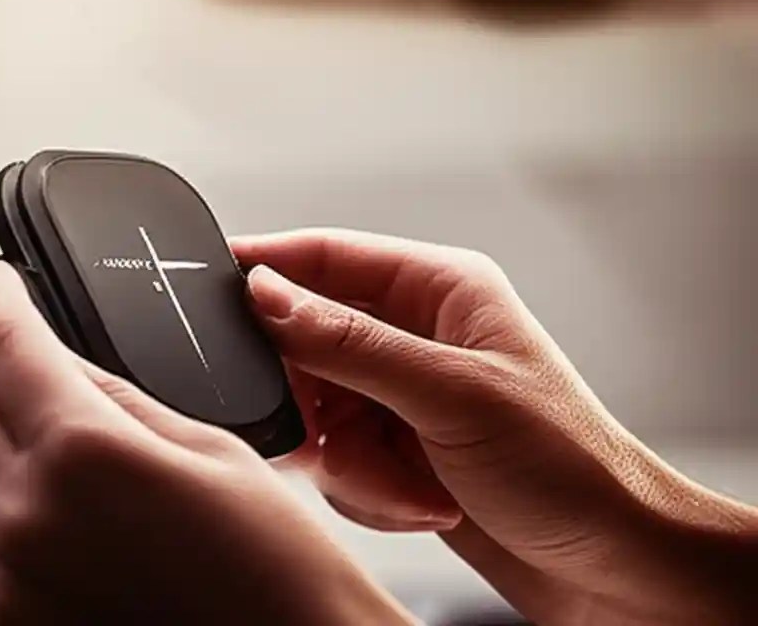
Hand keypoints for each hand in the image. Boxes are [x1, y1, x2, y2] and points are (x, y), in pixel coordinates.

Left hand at [0, 261, 413, 625]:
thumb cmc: (275, 582)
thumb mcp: (209, 449)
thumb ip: (114, 391)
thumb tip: (57, 352)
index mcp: (82, 456)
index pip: (2, 343)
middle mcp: (20, 522)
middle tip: (27, 358)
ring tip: (66, 461)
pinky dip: (0, 516)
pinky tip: (63, 523)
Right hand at [233, 228, 757, 624]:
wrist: (610, 566)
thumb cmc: (570, 466)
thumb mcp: (451, 396)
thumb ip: (348, 343)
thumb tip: (267, 295)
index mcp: (441, 290)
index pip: (329, 256)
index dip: (268, 268)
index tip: (211, 289)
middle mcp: (417, 336)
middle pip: (308, 345)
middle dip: (320, 405)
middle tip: (329, 438)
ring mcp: (403, 396)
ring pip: (317, 414)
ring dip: (356, 463)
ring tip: (415, 485)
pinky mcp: (396, 450)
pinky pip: (337, 463)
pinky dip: (370, 492)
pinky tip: (424, 504)